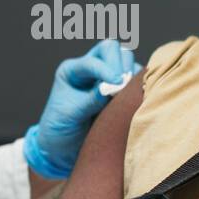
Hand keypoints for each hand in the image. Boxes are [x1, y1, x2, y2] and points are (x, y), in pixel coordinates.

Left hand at [23, 40, 138, 178]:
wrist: (63, 150)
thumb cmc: (60, 130)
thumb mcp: (69, 115)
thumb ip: (90, 100)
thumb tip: (111, 88)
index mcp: (72, 71)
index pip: (93, 60)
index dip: (106, 70)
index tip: (116, 84)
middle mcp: (90, 69)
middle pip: (111, 49)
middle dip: (119, 65)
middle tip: (121, 87)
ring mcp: (107, 78)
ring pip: (126, 60)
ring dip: (130, 74)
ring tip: (126, 95)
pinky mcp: (121, 90)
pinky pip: (136, 79)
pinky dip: (139, 85)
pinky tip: (134, 99)